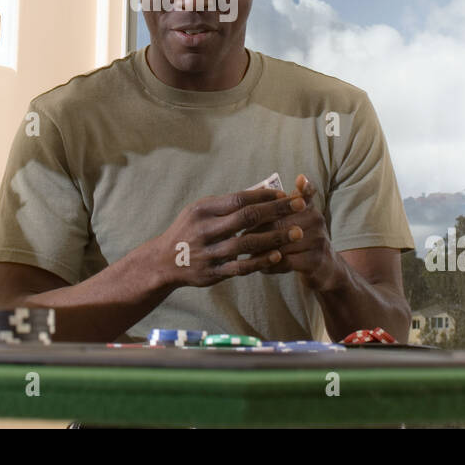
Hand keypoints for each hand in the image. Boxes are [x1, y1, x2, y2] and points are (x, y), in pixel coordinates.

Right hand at [147, 188, 306, 289]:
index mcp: (202, 209)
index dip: (264, 196)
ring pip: (246, 243)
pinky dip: (260, 261)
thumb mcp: (199, 209)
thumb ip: (227, 203)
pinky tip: (278, 255)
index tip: (284, 194)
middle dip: (276, 210)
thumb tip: (262, 191)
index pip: (239, 199)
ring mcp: (208, 252)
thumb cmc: (189, 229)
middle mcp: (205, 229)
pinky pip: (240, 267)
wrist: (164, 261)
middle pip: (246, 218)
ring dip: (274, 237)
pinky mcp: (212, 273)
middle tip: (300, 205)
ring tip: (296, 232)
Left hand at [253, 175, 340, 290]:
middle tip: (239, 234)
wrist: (326, 268)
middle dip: (257, 229)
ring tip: (245, 253)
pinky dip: (270, 265)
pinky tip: (260, 267)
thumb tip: (253, 196)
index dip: (294, 191)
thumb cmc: (302, 239)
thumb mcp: (297, 219)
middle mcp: (316, 220)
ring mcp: (317, 240)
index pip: (302, 195)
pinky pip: (286, 262)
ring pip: (281, 243)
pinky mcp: (315, 260)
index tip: (289, 184)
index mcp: (309, 207)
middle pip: (279, 222)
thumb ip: (281, 206)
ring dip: (260, 249)